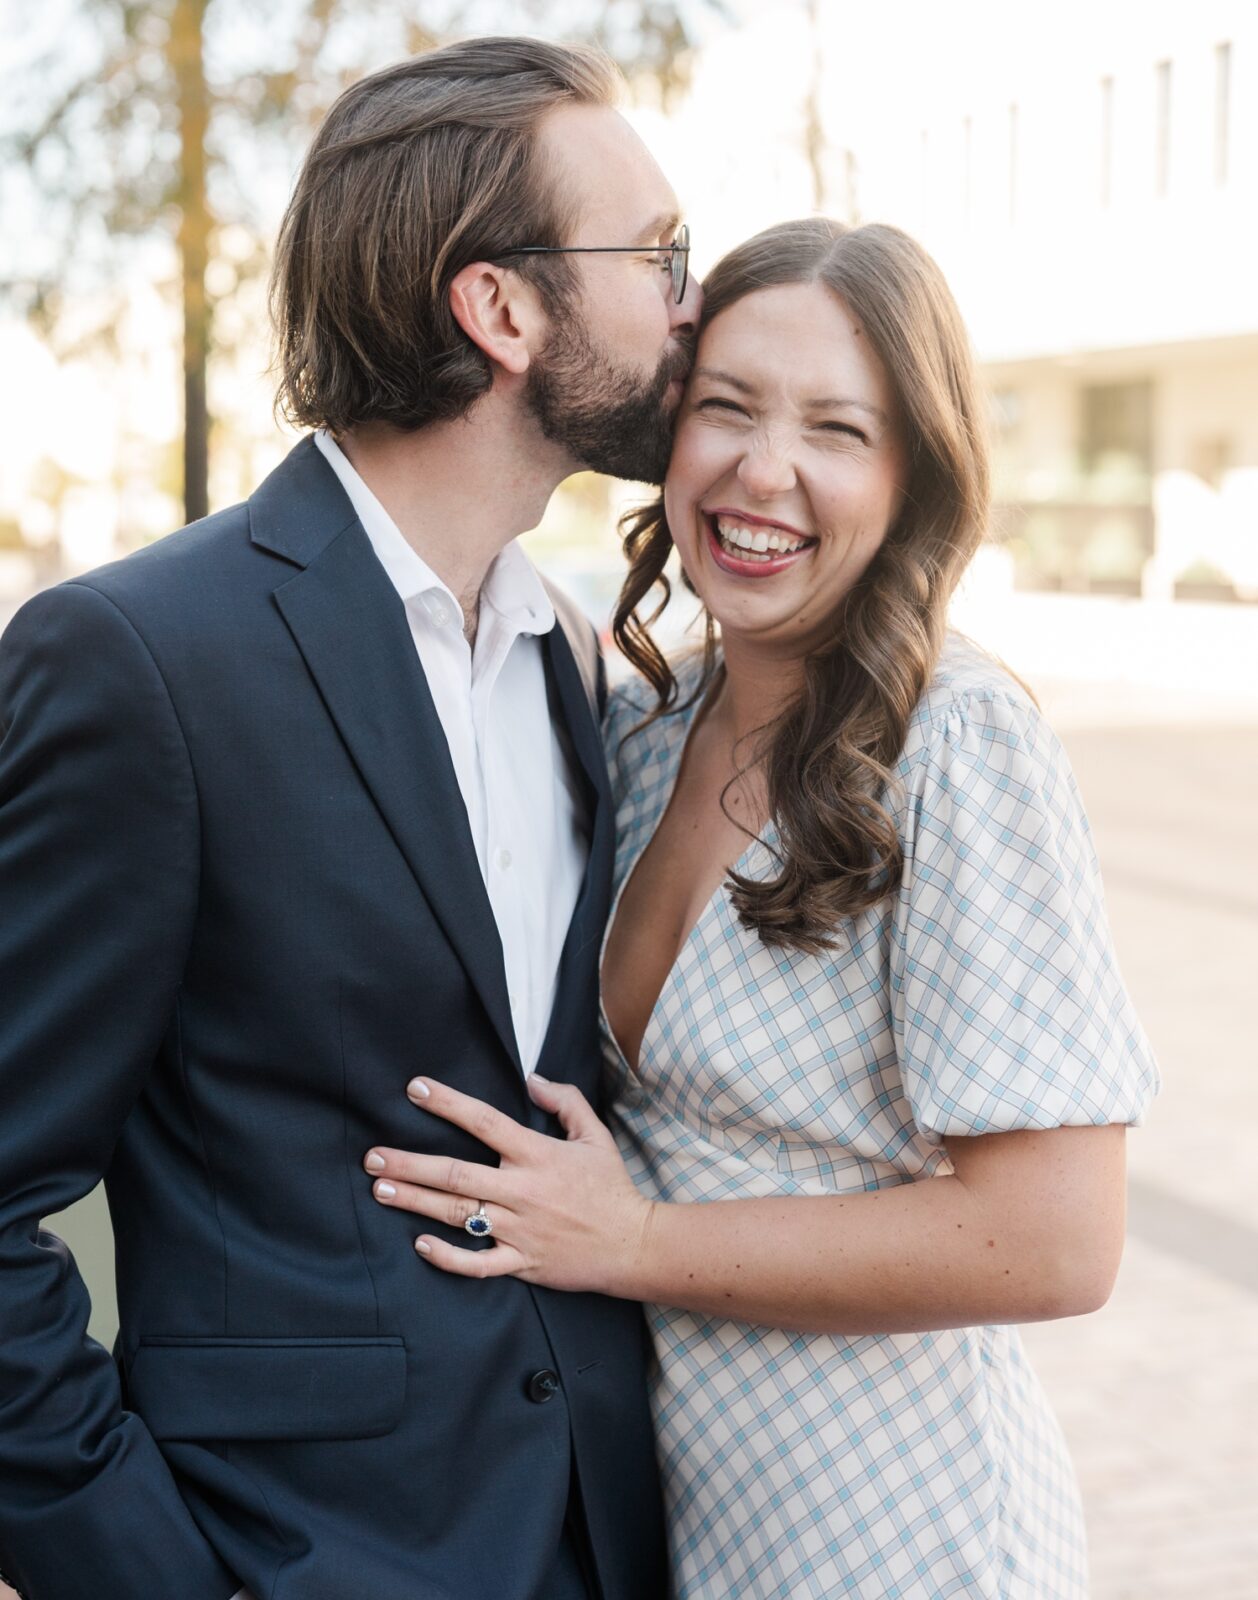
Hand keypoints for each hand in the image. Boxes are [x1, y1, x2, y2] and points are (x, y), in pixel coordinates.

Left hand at [363, 1075, 655, 1295]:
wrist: (632, 1243)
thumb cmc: (611, 1187)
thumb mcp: (595, 1135)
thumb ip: (565, 1101)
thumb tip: (532, 1079)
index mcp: (537, 1155)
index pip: (485, 1122)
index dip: (448, 1103)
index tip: (415, 1089)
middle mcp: (522, 1190)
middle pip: (456, 1173)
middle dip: (411, 1163)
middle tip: (373, 1156)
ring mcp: (519, 1229)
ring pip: (458, 1214)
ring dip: (416, 1201)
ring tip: (381, 1189)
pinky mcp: (522, 1262)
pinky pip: (478, 1264)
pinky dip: (448, 1257)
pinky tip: (419, 1244)